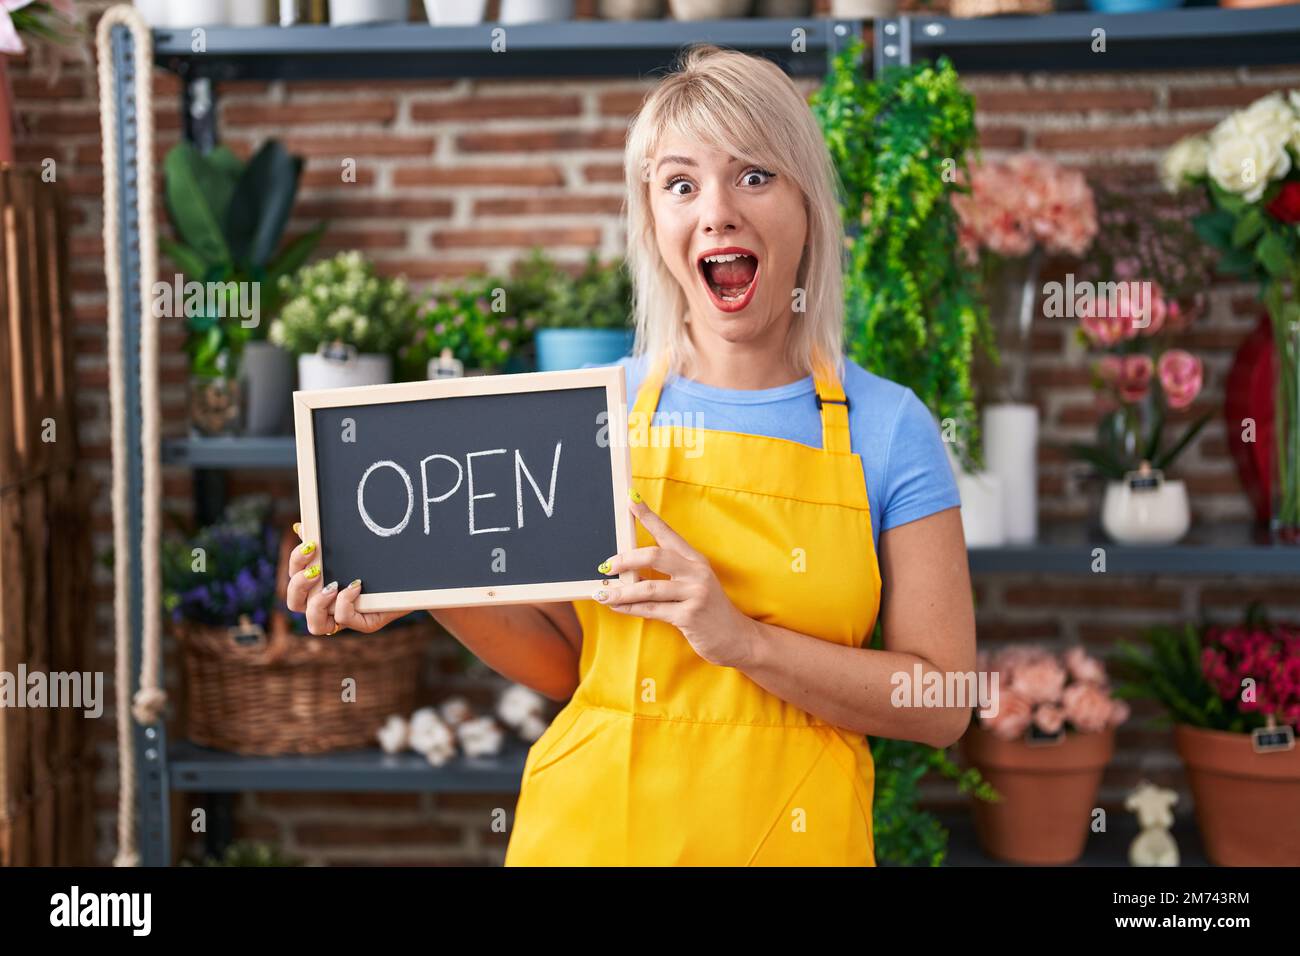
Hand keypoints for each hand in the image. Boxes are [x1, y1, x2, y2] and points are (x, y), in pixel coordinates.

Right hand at [285, 522, 403, 635]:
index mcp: (319, 584)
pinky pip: (344, 619)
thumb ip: (325, 543)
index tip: (311, 545)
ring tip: (332, 586)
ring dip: (317, 603)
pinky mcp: (364, 623)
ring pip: (314, 624)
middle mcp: (328, 604)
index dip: (295, 563)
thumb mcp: (351, 550)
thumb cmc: (378, 564)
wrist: (415, 576)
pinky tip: (356, 585)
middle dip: (299, 586)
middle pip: (294, 604)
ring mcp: (344, 617)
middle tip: (316, 571)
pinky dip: (345, 602)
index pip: (293, 578)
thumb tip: (300, 527)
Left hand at [595, 493, 758, 668]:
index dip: (648, 516)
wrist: (735, 637)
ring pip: (649, 587)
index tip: (631, 500)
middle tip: (606, 566)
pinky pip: (651, 610)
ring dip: (622, 591)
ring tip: (603, 594)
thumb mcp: (693, 584)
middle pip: (656, 556)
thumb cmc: (707, 608)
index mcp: (695, 560)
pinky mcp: (689, 616)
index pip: (668, 533)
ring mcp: (694, 594)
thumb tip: (630, 569)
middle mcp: (696, 572)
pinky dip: (630, 608)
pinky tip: (616, 607)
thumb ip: (668, 574)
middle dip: (626, 559)